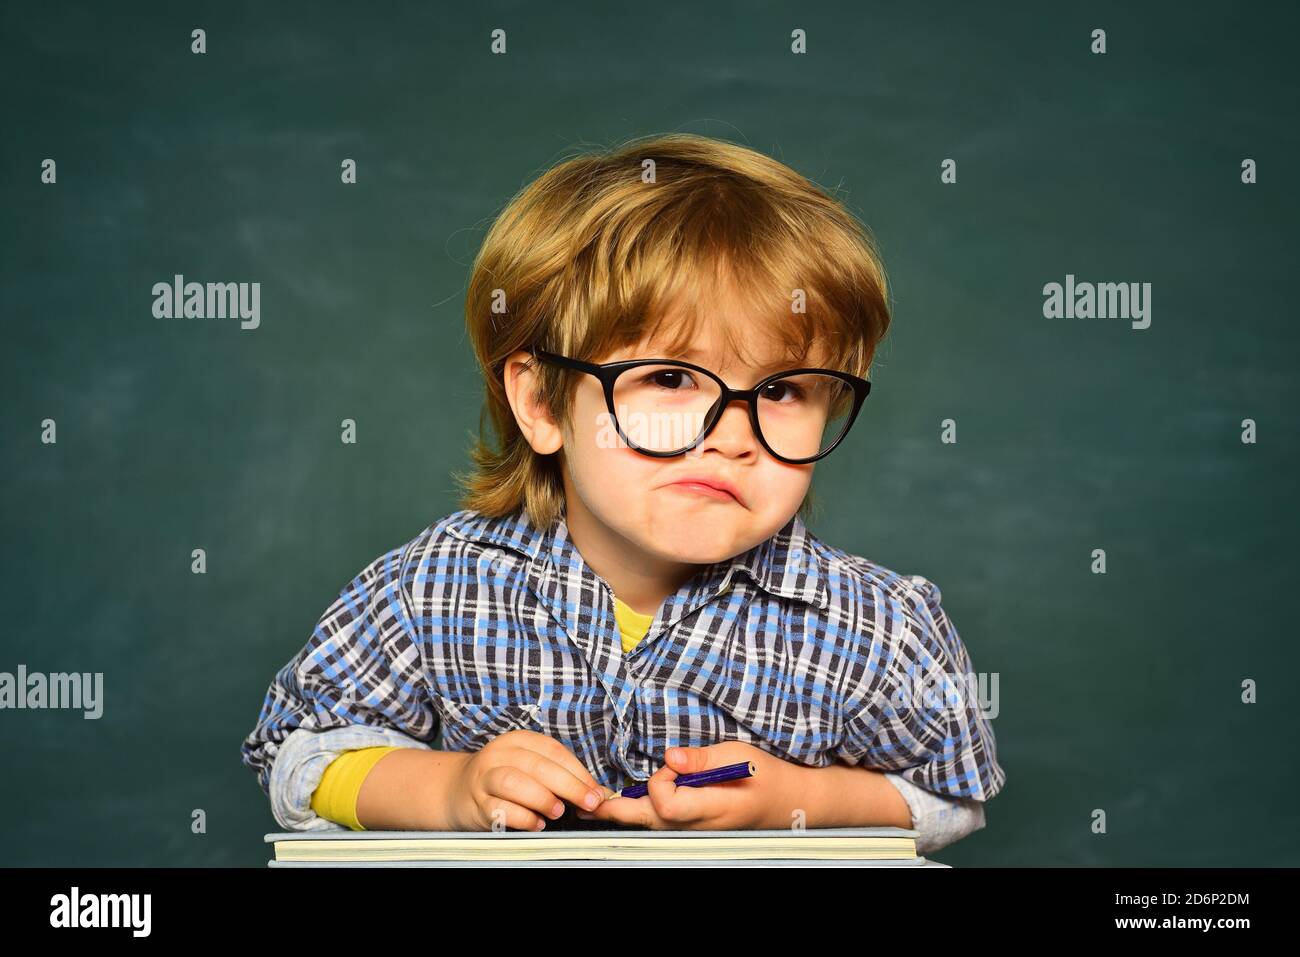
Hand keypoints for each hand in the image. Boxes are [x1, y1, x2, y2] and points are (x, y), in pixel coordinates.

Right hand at [444, 729, 611, 830]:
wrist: (457, 789)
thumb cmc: (505, 778)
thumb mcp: (530, 768)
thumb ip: (562, 777)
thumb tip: (600, 794)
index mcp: (518, 741)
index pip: (554, 751)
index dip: (579, 772)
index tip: (597, 792)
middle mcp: (499, 754)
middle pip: (538, 766)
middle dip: (569, 786)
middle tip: (588, 803)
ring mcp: (485, 778)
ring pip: (515, 782)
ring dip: (542, 798)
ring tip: (558, 812)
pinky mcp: (477, 803)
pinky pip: (501, 810)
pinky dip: (523, 818)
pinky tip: (537, 823)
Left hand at [574, 742, 811, 829]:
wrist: (786, 802)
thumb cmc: (765, 776)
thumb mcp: (737, 755)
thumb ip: (701, 759)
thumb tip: (669, 758)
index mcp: (712, 808)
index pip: (666, 805)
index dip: (659, 783)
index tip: (672, 765)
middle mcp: (698, 826)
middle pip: (648, 822)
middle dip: (615, 812)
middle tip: (586, 804)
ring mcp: (694, 830)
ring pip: (650, 825)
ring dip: (622, 813)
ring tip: (593, 805)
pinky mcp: (691, 827)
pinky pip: (659, 823)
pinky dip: (638, 813)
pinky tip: (621, 805)